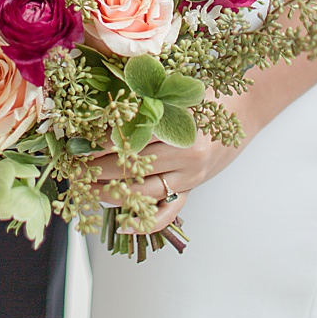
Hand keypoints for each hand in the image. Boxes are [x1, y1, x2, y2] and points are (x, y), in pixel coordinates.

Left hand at [89, 94, 262, 232]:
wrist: (245, 109)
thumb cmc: (206, 96)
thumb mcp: (174, 94)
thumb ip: (144, 104)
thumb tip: (101, 111)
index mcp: (178, 129)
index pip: (129, 141)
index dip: (99, 145)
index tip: (77, 145)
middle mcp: (184, 157)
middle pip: (131, 169)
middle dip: (96, 170)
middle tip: (72, 169)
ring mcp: (189, 177)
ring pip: (143, 193)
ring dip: (110, 193)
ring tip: (85, 189)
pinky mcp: (192, 188)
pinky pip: (168, 212)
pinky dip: (146, 222)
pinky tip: (123, 223)